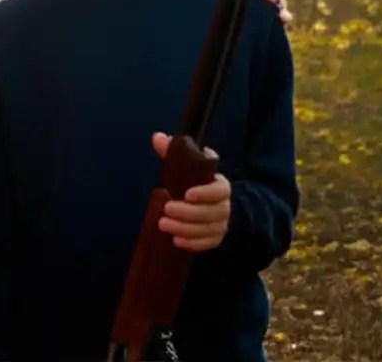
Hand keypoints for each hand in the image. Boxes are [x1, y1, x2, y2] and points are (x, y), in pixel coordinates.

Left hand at [151, 132, 230, 251]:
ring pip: (208, 230)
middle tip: (167, 209)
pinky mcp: (215, 238)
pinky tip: (176, 241)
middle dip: (189, 213)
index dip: (205, 193)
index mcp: (220, 186)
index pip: (219, 190)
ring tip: (163, 224)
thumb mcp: (186, 166)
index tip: (187, 194)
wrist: (212, 204)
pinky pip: (207, 244)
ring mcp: (221, 224)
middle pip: (212, 213)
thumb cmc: (195, 182)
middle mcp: (224, 206)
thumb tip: (157, 137)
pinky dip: (193, 244)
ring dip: (186, 229)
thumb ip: (173, 152)